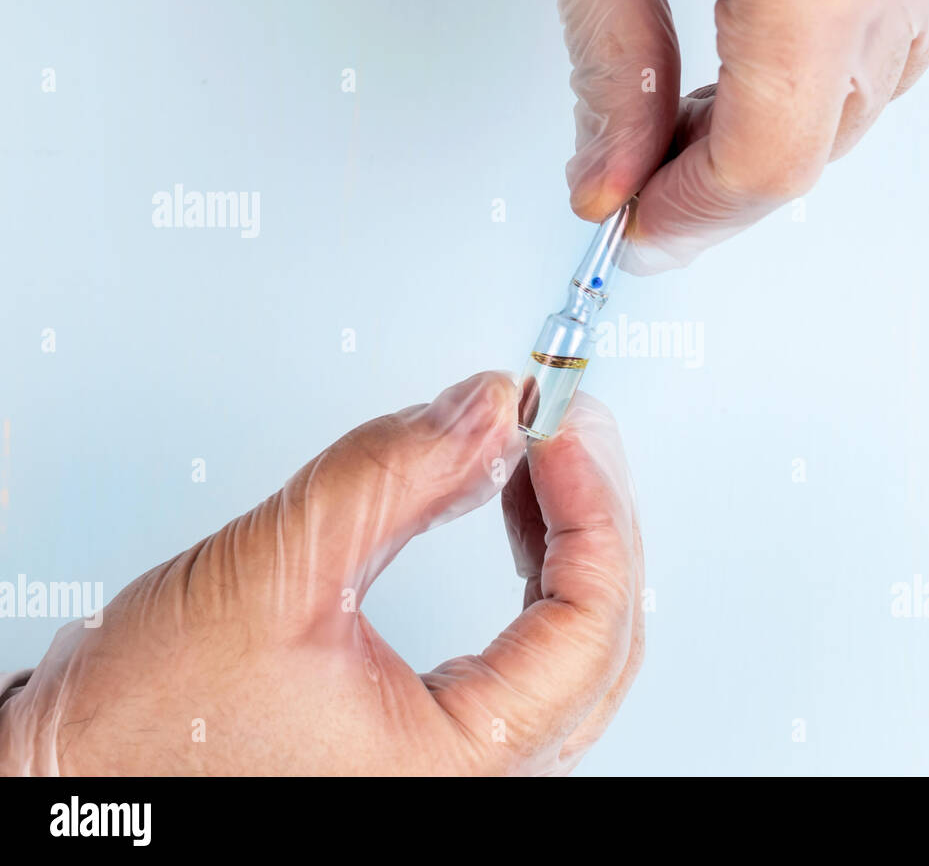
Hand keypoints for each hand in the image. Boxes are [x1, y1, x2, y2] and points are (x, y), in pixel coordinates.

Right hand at [0, 372, 642, 774]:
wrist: (73, 774)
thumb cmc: (141, 729)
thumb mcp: (273, 573)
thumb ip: (393, 476)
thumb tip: (487, 408)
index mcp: (455, 766)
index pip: (587, 626)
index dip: (592, 508)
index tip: (562, 427)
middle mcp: (474, 777)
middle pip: (598, 636)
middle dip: (591, 512)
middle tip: (564, 422)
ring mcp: (461, 762)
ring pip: (570, 644)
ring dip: (566, 534)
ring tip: (539, 447)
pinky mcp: (436, 734)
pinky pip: (526, 651)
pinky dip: (532, 567)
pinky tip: (513, 502)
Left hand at [531, 0, 928, 272]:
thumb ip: (610, 70)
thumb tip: (610, 176)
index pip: (766, 168)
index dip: (692, 218)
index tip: (638, 229)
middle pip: (818, 146)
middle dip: (717, 170)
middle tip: (639, 152)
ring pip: (863, 102)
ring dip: (777, 115)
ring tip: (700, 71)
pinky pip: (908, 39)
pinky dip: (834, 58)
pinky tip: (776, 26)